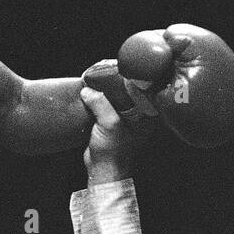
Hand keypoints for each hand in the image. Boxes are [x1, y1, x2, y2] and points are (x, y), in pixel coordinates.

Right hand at [80, 60, 142, 182]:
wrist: (102, 169)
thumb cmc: (113, 152)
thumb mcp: (109, 124)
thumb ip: (100, 104)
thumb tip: (88, 90)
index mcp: (146, 114)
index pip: (145, 87)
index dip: (136, 74)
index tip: (125, 63)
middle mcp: (138, 113)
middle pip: (131, 87)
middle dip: (120, 76)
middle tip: (109, 65)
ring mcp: (124, 116)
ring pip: (118, 93)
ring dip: (108, 84)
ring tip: (98, 73)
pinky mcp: (111, 119)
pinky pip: (106, 101)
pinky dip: (99, 93)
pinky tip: (91, 86)